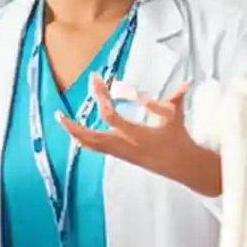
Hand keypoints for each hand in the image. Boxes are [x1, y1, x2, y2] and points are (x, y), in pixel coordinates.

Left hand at [57, 75, 221, 195]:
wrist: (180, 165)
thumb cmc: (177, 138)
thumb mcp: (176, 116)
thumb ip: (176, 98)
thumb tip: (187, 81)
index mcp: (135, 134)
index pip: (110, 117)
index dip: (101, 99)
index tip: (95, 80)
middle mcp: (123, 145)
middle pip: (90, 137)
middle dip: (73, 125)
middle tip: (59, 113)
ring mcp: (119, 151)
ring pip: (90, 145)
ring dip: (73, 133)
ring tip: (61, 119)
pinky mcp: (118, 154)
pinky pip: (95, 148)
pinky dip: (82, 139)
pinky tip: (73, 132)